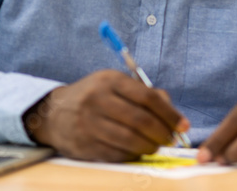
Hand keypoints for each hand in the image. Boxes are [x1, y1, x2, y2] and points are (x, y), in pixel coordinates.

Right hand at [23, 69, 188, 161]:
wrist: (53, 113)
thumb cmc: (94, 97)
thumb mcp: (115, 85)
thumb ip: (145, 94)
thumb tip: (173, 113)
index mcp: (109, 80)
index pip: (147, 97)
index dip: (170, 114)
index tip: (183, 125)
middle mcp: (97, 99)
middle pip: (140, 120)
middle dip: (162, 133)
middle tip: (171, 139)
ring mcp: (88, 123)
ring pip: (129, 140)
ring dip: (149, 147)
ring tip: (156, 147)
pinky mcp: (84, 144)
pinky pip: (116, 154)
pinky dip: (132, 155)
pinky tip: (138, 152)